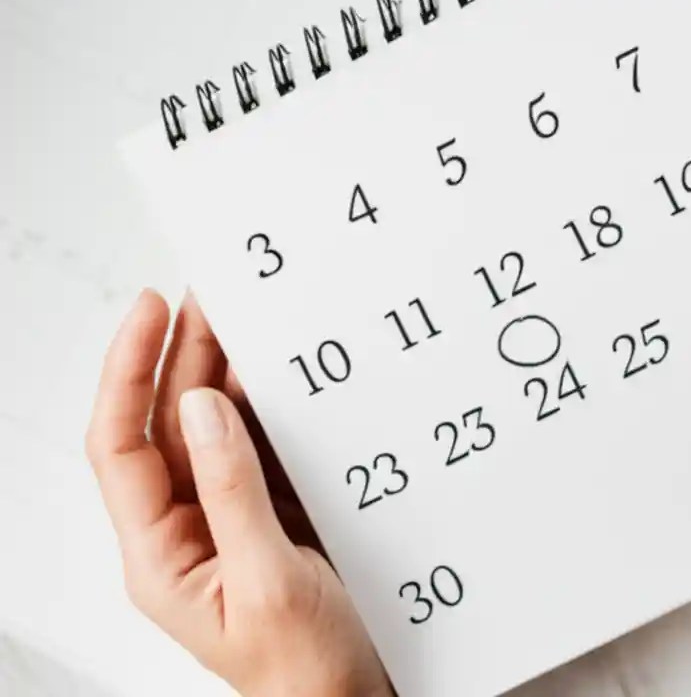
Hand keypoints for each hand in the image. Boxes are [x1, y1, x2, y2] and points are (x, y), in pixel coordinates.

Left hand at [85, 290, 390, 696]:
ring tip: (241, 322)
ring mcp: (230, 522)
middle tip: (206, 298)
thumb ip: (232, 491)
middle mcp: (186, 531)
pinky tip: (282, 380)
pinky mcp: (272, 520)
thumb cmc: (302, 670)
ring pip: (213, 432)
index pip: (120, 445)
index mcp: (160, 554)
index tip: (148, 312)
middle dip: (180, 357)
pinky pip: (260, 451)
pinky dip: (270, 410)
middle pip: (166, 427)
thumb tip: (204, 409)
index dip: (126, 372)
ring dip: (225, 377)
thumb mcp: (266, 581)